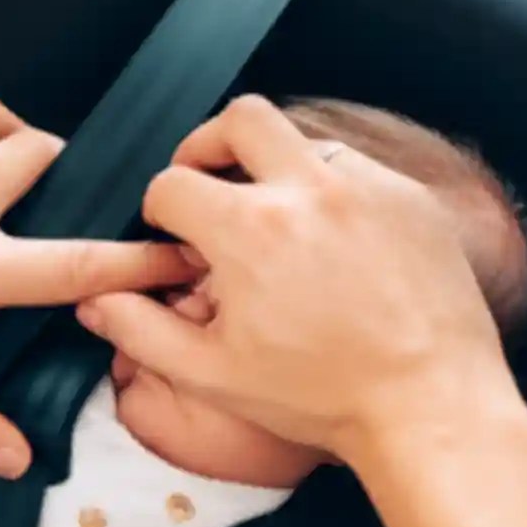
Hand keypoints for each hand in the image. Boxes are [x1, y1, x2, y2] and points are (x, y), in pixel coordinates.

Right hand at [76, 95, 513, 458]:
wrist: (430, 408)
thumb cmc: (321, 396)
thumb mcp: (212, 374)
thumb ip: (141, 330)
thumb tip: (95, 301)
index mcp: (247, 230)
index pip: (173, 183)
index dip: (159, 210)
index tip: (172, 237)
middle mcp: (306, 190)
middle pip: (240, 119)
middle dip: (208, 144)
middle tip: (206, 180)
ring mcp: (366, 187)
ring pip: (302, 138)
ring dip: (273, 167)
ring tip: (273, 217)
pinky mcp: (411, 199)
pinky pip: (357, 169)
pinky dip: (330, 191)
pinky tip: (332, 241)